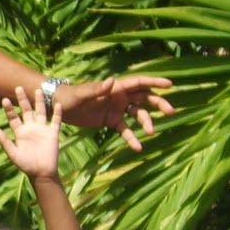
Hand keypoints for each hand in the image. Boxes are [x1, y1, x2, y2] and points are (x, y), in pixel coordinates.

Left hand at [0, 86, 59, 179]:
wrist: (41, 173)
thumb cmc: (26, 165)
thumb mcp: (12, 153)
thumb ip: (4, 141)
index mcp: (20, 132)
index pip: (13, 118)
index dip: (9, 109)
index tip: (3, 99)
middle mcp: (31, 128)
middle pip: (26, 111)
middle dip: (22, 100)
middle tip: (18, 88)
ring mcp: (42, 130)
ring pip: (41, 112)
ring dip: (39, 102)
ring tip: (38, 90)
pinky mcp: (53, 134)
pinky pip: (55, 121)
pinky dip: (57, 113)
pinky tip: (58, 104)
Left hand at [53, 75, 174, 151]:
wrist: (59, 108)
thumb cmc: (69, 96)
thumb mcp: (82, 94)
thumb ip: (96, 89)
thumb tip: (112, 81)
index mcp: (116, 88)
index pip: (139, 83)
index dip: (155, 82)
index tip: (170, 84)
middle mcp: (119, 97)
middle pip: (144, 98)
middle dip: (158, 103)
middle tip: (171, 112)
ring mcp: (117, 110)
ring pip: (138, 114)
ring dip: (146, 122)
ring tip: (150, 132)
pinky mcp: (111, 121)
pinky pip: (125, 130)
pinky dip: (131, 137)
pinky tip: (138, 147)